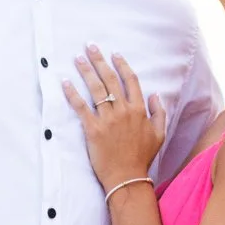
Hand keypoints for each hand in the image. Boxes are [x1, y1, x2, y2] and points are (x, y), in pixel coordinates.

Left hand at [63, 46, 167, 191]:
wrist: (127, 177)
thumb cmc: (142, 158)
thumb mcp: (159, 134)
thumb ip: (159, 112)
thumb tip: (156, 94)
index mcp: (139, 110)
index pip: (130, 81)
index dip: (122, 65)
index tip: (114, 54)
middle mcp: (123, 110)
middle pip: (110, 79)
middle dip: (100, 60)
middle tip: (90, 46)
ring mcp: (107, 119)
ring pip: (96, 89)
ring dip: (86, 71)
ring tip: (77, 58)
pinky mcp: (93, 129)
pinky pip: (81, 107)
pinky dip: (72, 93)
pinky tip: (65, 82)